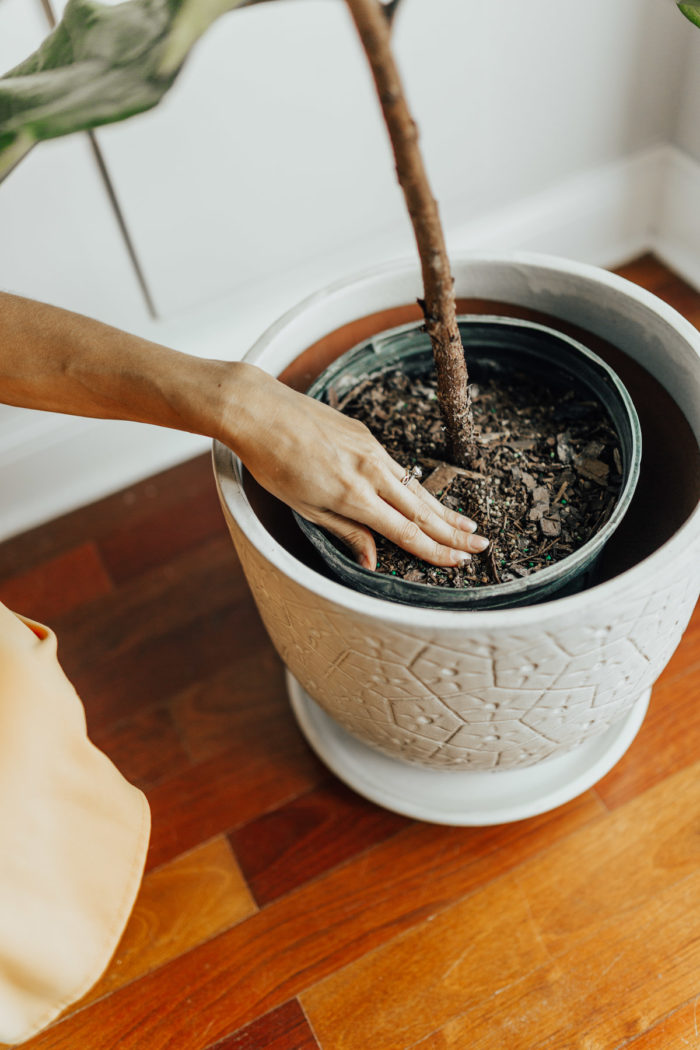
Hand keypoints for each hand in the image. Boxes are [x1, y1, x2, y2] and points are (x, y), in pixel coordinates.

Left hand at [221, 363, 488, 569]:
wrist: (262, 412)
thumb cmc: (273, 462)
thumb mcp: (305, 507)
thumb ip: (345, 532)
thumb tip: (372, 560)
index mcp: (353, 496)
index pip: (405, 532)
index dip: (435, 550)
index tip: (459, 561)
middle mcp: (370, 472)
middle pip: (422, 510)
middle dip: (454, 532)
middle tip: (481, 545)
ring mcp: (372, 451)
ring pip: (416, 488)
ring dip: (444, 510)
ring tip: (467, 525)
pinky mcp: (367, 436)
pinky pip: (400, 469)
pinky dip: (419, 488)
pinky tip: (427, 500)